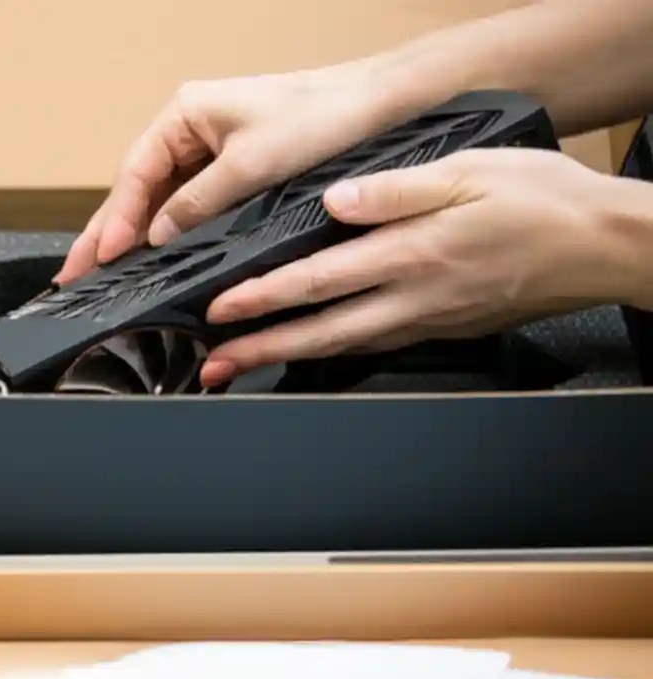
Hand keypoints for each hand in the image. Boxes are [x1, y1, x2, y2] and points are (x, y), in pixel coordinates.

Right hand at [54, 58, 436, 284]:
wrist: (377, 106)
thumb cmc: (319, 118)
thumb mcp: (251, 165)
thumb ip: (197, 203)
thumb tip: (156, 237)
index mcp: (184, 114)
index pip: (135, 172)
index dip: (116, 218)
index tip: (102, 256)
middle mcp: (189, 131)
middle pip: (135, 189)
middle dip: (105, 233)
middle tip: (72, 276)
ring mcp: (208, 151)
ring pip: (156, 201)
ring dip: (129, 237)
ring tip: (97, 275)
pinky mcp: (230, 172)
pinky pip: (185, 206)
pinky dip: (165, 234)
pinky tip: (151, 260)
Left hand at [198, 147, 652, 387]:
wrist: (606, 247)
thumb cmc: (544, 202)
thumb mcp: (469, 172)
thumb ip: (395, 190)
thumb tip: (334, 202)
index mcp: (412, 253)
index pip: (319, 280)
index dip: (263, 298)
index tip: (220, 311)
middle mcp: (413, 296)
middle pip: (321, 331)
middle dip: (260, 349)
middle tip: (213, 366)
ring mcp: (428, 319)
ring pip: (345, 346)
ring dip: (289, 357)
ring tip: (245, 365)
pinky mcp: (444, 327)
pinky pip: (376, 346)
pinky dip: (334, 353)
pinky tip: (313, 352)